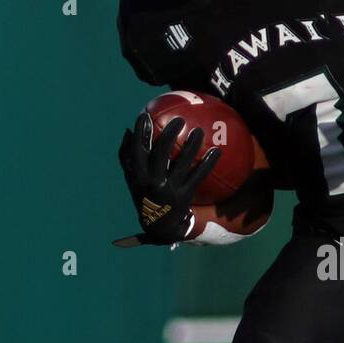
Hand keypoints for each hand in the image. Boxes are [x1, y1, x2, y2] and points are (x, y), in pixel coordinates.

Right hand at [114, 111, 220, 246]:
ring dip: (191, 146)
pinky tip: (216, 152)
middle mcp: (153, 181)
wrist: (159, 227)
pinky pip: (198, 176)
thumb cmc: (145, 196)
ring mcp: (169, 189)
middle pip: (160, 154)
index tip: (145, 115)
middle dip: (168, 134)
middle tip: (179, 120)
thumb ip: (127, 157)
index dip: (140, 133)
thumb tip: (126, 131)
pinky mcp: (184, 195)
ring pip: (182, 163)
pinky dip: (207, 163)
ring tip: (199, 131)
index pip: (137, 151)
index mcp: (138, 175)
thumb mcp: (132, 179)